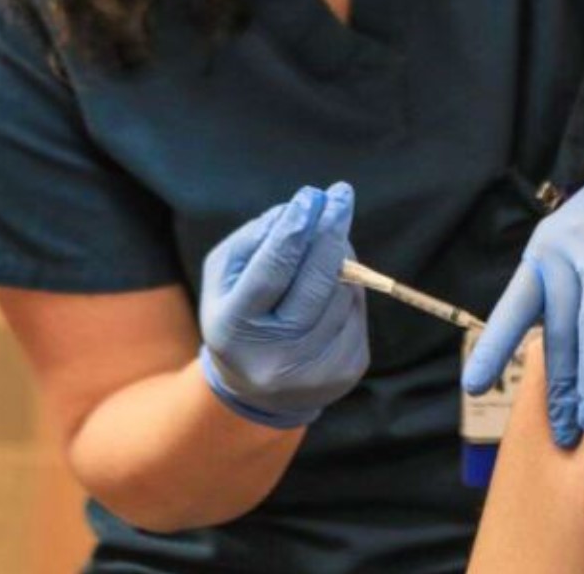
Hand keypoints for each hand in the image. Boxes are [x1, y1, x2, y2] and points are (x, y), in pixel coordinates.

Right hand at [198, 182, 369, 428]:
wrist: (255, 388)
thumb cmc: (238, 312)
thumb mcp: (226, 275)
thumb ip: (257, 239)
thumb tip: (302, 212)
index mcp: (235, 329)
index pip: (271, 271)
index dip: (294, 231)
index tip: (312, 196)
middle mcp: (274, 357)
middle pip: (317, 283)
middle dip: (330, 233)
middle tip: (340, 195)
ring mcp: (314, 371)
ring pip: (342, 294)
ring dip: (341, 260)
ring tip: (326, 246)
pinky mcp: (345, 373)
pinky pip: (357, 312)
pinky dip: (348, 290)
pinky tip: (332, 289)